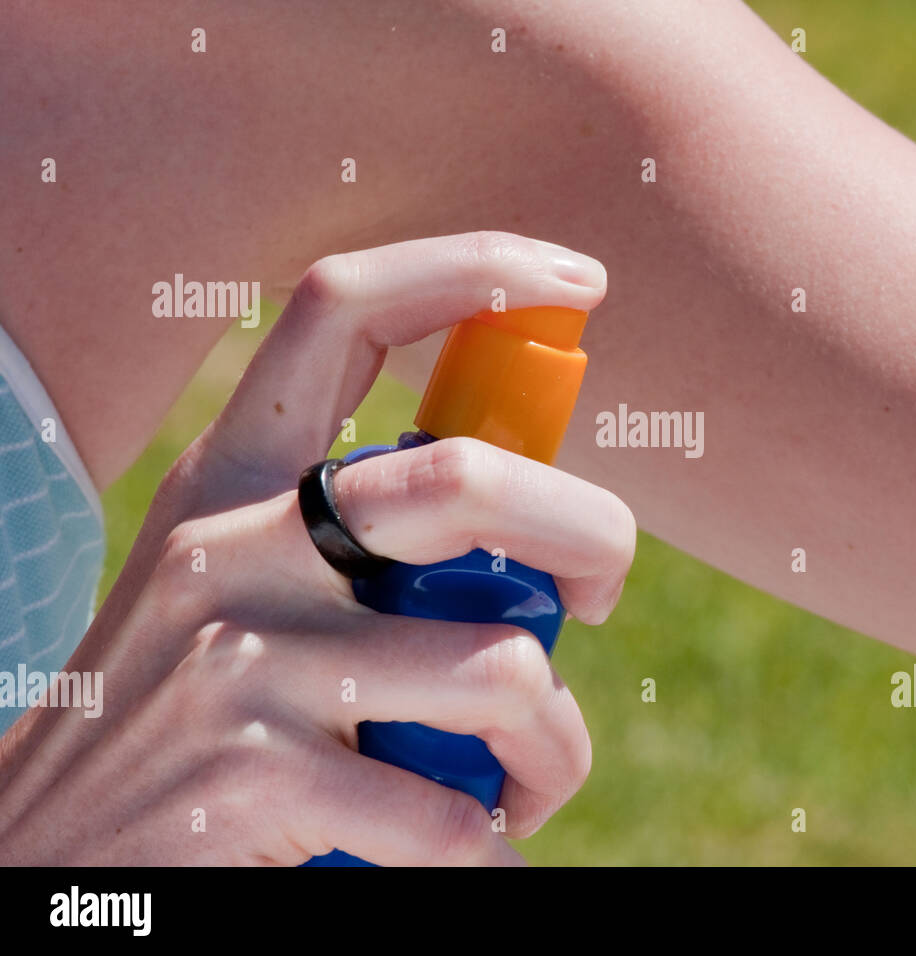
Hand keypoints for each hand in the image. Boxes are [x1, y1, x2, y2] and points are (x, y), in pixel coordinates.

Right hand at [0, 233, 634, 864]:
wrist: (45, 851)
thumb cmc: (188, 706)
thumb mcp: (235, 581)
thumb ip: (349, 527)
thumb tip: (530, 505)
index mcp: (232, 476)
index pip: (345, 307)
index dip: (475, 267)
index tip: (583, 278)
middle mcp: (230, 548)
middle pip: (468, 479)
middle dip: (593, 530)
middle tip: (599, 592)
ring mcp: (240, 664)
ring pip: (498, 669)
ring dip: (556, 739)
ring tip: (535, 771)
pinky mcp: (256, 785)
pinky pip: (451, 818)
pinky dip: (496, 842)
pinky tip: (480, 847)